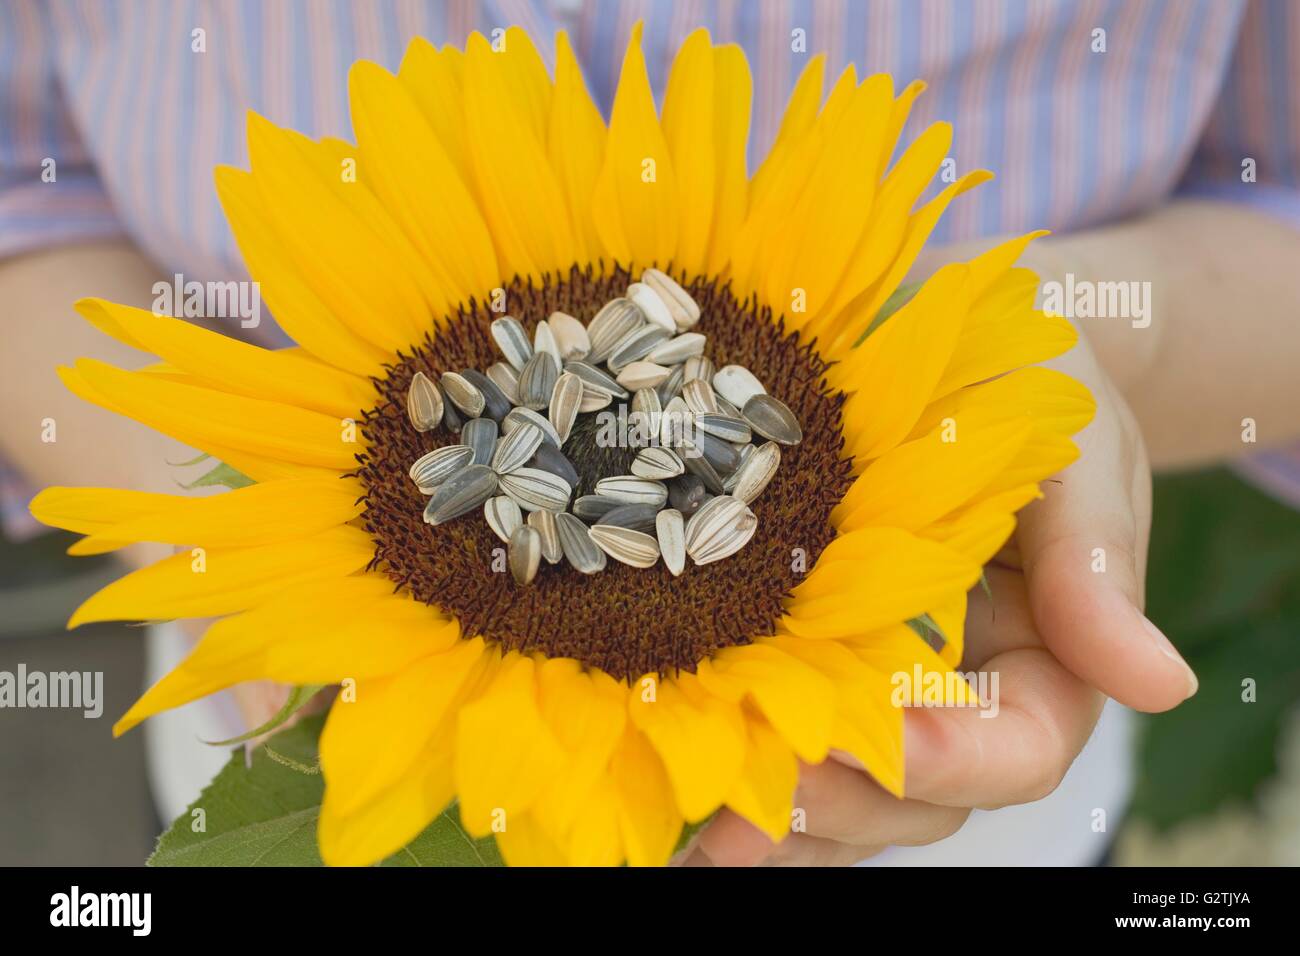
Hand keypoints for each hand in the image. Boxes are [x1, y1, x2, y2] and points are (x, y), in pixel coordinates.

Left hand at [679, 266, 1197, 865]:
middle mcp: (961, 691)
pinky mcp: (809, 655)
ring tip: (706, 840)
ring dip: (779, 822)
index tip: (881, 740)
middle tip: (755, 811)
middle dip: (842, 808)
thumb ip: (1098, 563)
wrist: (950, 347)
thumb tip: (1161, 684)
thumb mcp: (1073, 453)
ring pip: (847, 791)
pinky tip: (676, 803)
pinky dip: (739, 770)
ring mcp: (881, 683)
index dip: (954, 757)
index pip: (1018, 745)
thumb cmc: (1027, 387)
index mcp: (1044, 657)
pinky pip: (785, 734)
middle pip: (919, 795)